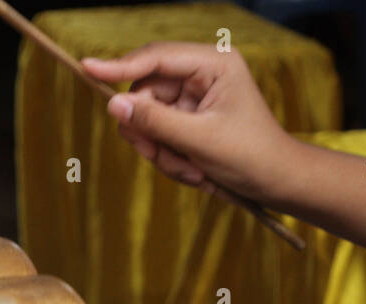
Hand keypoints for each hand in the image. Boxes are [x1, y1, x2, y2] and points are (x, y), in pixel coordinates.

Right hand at [82, 42, 295, 203]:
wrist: (278, 184)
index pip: (155, 58)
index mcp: (213, 63)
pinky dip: (170, 159)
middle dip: (150, 132)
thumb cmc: (252, 157)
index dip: (118, 65)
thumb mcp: (200, 141)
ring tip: (192, 172)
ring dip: (162, 152)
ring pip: (148, 120)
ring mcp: (193, 98)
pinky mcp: (189, 120)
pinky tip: (195, 173)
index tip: (86, 68)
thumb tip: (113, 104)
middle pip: (145, 93)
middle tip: (160, 157)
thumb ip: (155, 121)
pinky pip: (159, 137)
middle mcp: (201, 74)